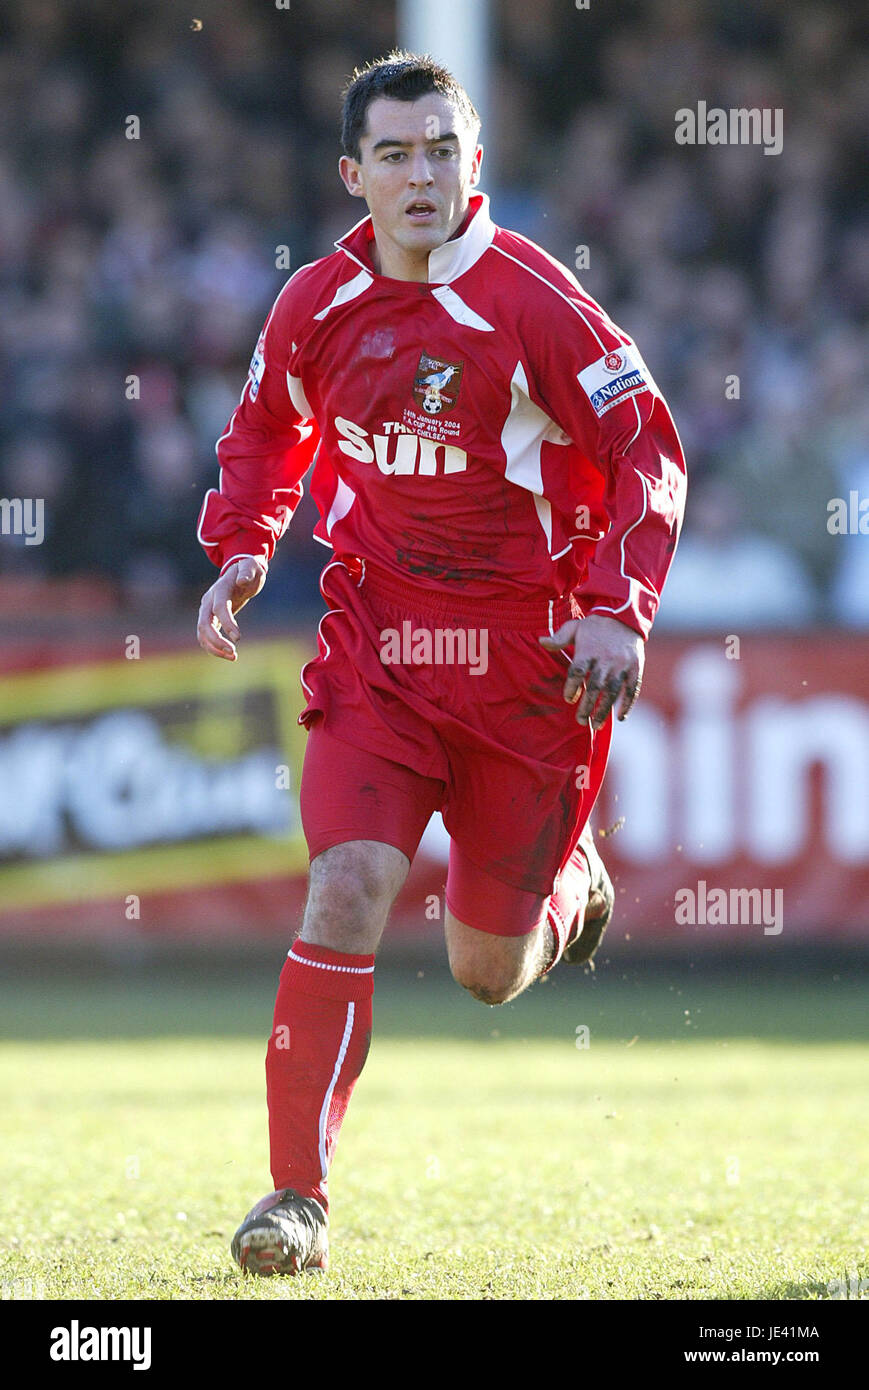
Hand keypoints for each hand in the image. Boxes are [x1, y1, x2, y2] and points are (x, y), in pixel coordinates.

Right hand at [196, 557, 266, 660]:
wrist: (239, 572)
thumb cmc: (248, 569)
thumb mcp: (251, 566)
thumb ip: (247, 572)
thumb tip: (242, 581)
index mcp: (219, 589)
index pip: (219, 607)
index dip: (227, 623)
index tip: (238, 637)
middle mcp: (208, 601)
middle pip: (204, 624)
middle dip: (216, 640)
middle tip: (233, 652)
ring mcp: (206, 611)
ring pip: (202, 634)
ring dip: (214, 648)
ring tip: (233, 657)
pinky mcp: (209, 619)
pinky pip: (206, 637)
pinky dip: (214, 648)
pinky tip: (230, 655)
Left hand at [539, 613, 643, 727]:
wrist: (624, 616)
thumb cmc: (595, 625)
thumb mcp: (574, 627)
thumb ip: (559, 638)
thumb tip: (541, 641)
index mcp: (588, 650)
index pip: (577, 672)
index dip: (572, 688)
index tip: (569, 699)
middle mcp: (605, 659)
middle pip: (594, 686)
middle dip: (587, 707)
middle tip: (581, 721)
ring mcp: (622, 664)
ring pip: (612, 692)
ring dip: (604, 710)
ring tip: (597, 724)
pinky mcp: (636, 667)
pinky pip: (632, 689)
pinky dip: (628, 704)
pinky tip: (621, 717)